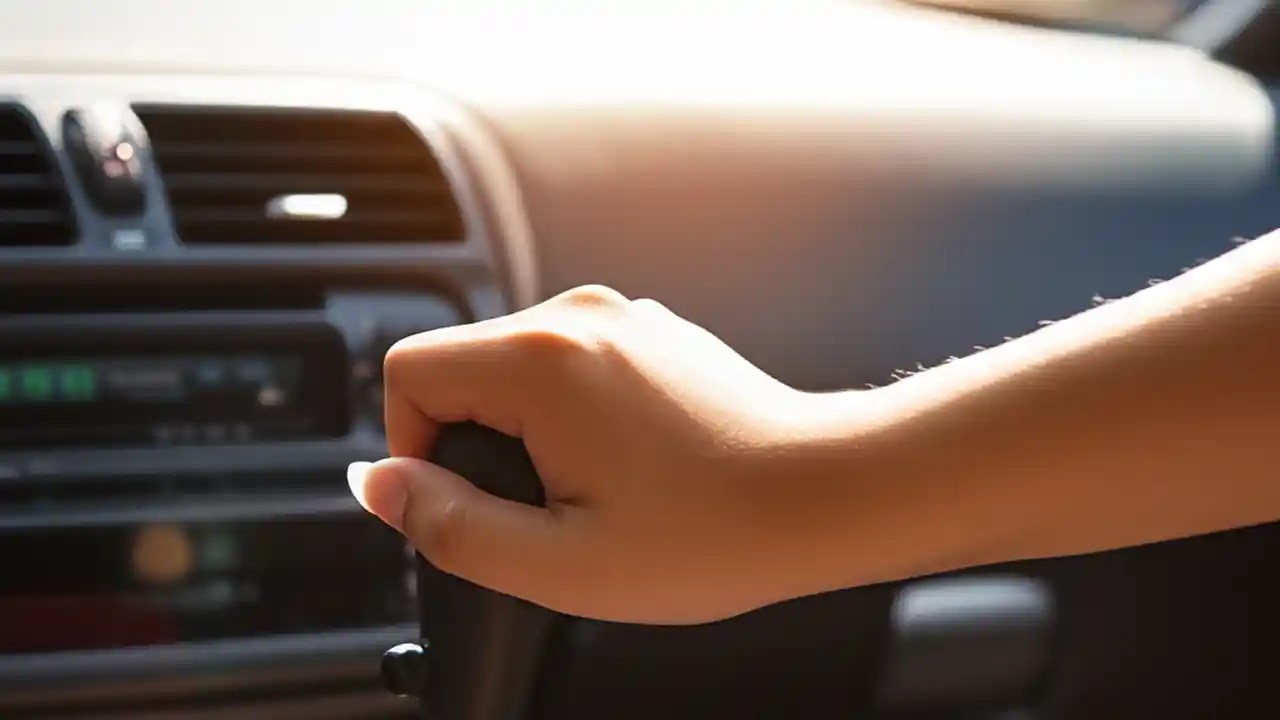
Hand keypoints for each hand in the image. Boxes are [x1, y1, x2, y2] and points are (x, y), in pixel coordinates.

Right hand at [347, 285, 834, 623]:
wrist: (823, 495)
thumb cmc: (710, 534)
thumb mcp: (558, 563)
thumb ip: (449, 525)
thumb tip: (379, 486)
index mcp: (541, 360)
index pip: (409, 370)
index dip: (411, 446)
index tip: (466, 502)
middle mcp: (578, 317)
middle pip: (461, 366)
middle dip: (473, 444)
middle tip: (541, 511)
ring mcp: (620, 319)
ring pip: (515, 369)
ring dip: (526, 434)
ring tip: (594, 492)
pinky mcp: (650, 336)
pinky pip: (569, 368)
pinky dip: (571, 418)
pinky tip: (629, 468)